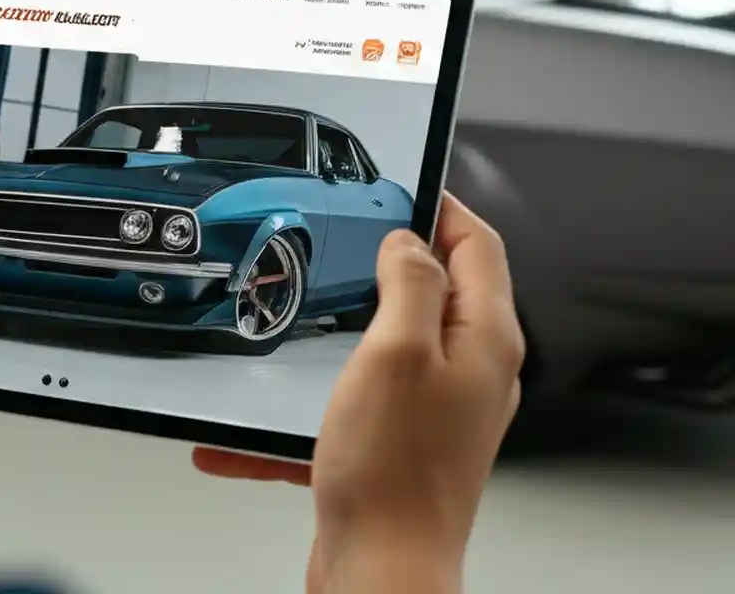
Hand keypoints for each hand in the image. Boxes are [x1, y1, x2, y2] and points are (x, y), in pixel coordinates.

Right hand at [194, 193, 523, 592]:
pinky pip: (354, 402)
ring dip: (343, 330)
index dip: (442, 205)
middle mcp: (469, 372)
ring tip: (304, 321)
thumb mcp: (396, 351)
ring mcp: (437, 410)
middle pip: (438, 290)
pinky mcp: (401, 444)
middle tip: (346, 244)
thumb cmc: (394, 474)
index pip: (477, 244)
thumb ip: (409, 283)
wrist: (381, 570)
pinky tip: (261, 422)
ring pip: (392, 345)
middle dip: (388, 263)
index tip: (404, 187)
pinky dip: (311, 402)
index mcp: (483, 339)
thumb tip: (409, 241)